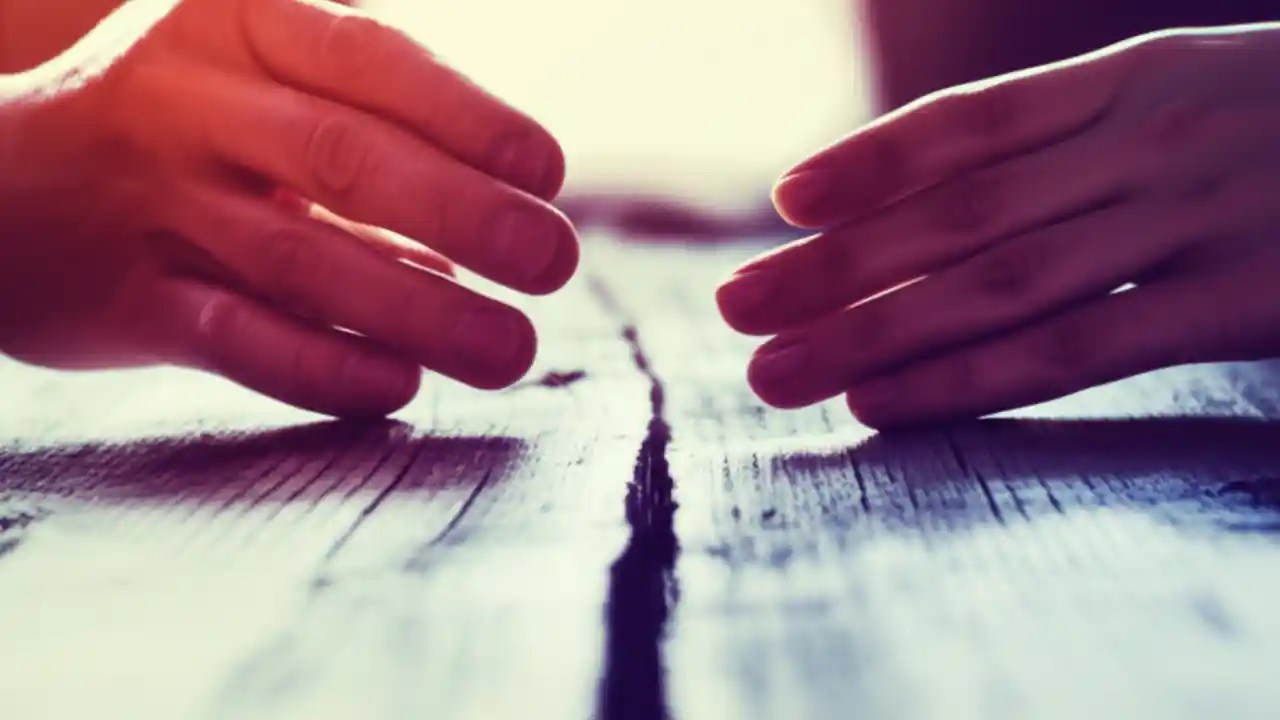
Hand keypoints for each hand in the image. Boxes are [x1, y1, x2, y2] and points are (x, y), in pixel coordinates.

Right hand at [0, 0, 577, 416]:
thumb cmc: (179, 119)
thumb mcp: (254, 66)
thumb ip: (367, 116)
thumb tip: (506, 201)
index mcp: (234, 22)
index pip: (370, 63)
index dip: (467, 117)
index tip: (546, 173)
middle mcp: (188, 102)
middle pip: (343, 157)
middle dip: (462, 213)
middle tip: (554, 262)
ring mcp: (150, 202)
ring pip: (302, 261)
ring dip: (419, 310)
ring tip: (509, 351)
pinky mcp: (124, 303)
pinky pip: (237, 340)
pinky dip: (323, 366)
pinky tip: (399, 384)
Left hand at [718, 24, 1279, 427]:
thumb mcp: (1212, 90)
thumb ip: (1099, 132)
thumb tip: (979, 188)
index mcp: (1142, 77)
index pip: (972, 124)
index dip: (869, 163)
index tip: (783, 203)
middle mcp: (1152, 142)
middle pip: (954, 213)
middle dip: (832, 264)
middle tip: (732, 304)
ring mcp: (1195, 220)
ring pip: (992, 284)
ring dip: (869, 332)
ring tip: (774, 369)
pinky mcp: (1242, 303)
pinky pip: (1074, 349)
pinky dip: (969, 379)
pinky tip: (885, 407)